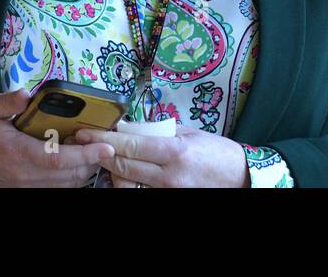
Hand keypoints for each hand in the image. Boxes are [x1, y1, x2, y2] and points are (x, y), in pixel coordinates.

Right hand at [0, 88, 114, 186]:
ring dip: (81, 171)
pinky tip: (73, 162)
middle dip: (91, 162)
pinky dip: (68, 177)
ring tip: (92, 152)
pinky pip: (51, 187)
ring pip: (62, 185)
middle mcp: (21, 174)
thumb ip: (9, 101)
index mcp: (16, 152)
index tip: (105, 146)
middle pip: (67, 176)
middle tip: (103, 143)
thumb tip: (28, 95)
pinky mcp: (19, 187)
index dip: (86, 154)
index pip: (58, 158)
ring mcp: (21, 184)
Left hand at [71, 126, 248, 187]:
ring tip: (110, 158)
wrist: (240, 177)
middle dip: (102, 154)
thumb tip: (135, 127)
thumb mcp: (191, 134)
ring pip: (128, 183)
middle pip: (123, 166)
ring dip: (115, 171)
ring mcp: (168, 192)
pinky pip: (141, 192)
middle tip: (88, 144)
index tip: (88, 133)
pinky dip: (131, 182)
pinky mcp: (168, 199)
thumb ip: (162, 131)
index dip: (105, 138)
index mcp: (175, 152)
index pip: (130, 145)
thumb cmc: (218, 153)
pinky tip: (128, 173)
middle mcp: (169, 175)